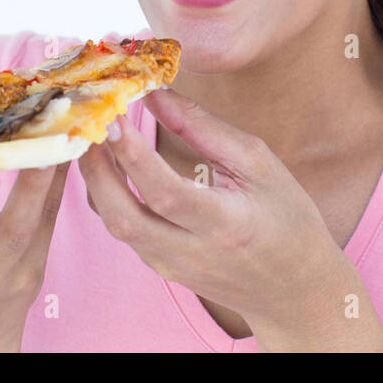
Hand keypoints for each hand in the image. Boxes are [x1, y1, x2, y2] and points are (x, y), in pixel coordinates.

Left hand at [80, 88, 382, 349]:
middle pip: (124, 216)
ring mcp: (172, 266)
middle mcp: (192, 252)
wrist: (294, 288)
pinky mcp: (161, 268)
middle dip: (96, 167)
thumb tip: (157, 94)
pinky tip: (109, 164)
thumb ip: (204, 128)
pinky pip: (123, 231)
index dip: (133, 155)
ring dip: (96, 179)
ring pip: (115, 225)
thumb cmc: (286, 217)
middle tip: (89, 122)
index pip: (166, 192)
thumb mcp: (259, 163)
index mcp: (225, 224)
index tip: (114, 115)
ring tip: (93, 135)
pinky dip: (108, 195)